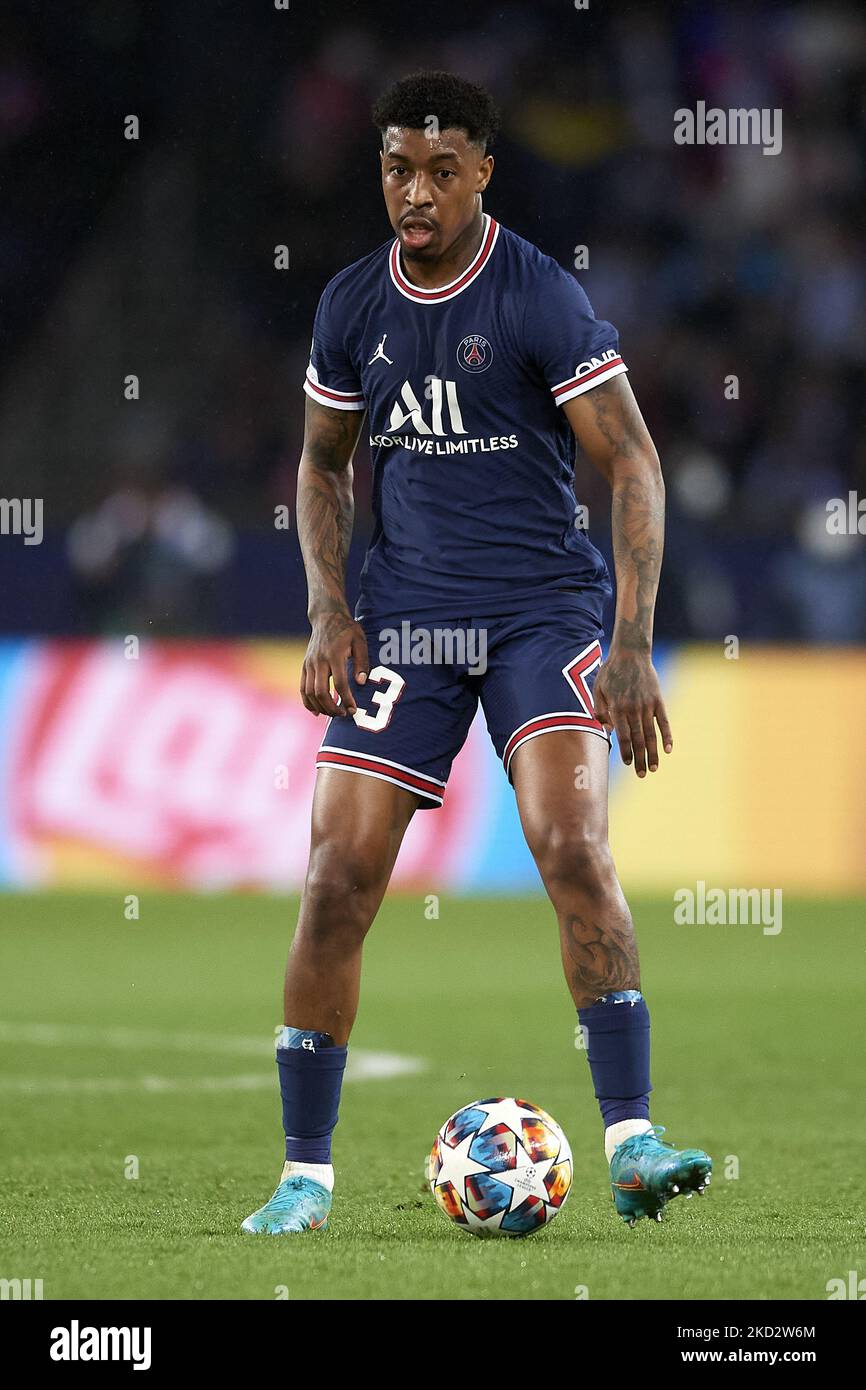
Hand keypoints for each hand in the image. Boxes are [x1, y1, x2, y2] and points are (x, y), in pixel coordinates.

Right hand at [301, 610, 368, 717]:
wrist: (326, 616)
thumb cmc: (347, 629)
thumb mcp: (360, 641)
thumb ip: (362, 662)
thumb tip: (361, 683)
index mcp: (334, 655)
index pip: (339, 684)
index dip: (346, 699)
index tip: (353, 709)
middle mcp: (319, 661)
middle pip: (321, 692)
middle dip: (332, 708)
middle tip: (344, 714)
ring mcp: (309, 664)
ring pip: (309, 693)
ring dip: (321, 707)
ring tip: (334, 713)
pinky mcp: (304, 666)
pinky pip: (302, 688)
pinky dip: (308, 702)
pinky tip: (317, 711)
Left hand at [593, 648, 672, 776]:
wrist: (631, 653)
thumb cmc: (611, 672)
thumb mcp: (598, 688)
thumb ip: (599, 709)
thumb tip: (606, 729)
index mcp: (618, 707)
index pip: (624, 736)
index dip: (627, 752)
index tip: (629, 764)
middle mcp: (634, 709)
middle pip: (639, 739)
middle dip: (640, 759)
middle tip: (641, 774)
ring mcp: (648, 705)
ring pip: (652, 734)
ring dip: (653, 753)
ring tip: (653, 768)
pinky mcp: (658, 700)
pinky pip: (664, 721)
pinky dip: (667, 736)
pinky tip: (668, 750)